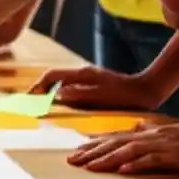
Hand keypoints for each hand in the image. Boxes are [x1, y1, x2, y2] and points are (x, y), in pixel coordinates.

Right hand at [29, 65, 161, 110]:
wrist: (148, 91)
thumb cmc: (126, 95)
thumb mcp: (102, 96)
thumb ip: (80, 94)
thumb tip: (58, 94)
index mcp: (82, 74)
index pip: (52, 75)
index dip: (38, 86)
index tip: (30, 98)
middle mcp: (82, 73)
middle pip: (54, 77)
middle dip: (41, 88)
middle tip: (32, 103)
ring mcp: (88, 78)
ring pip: (62, 82)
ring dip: (51, 91)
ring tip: (44, 105)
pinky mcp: (94, 84)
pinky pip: (72, 87)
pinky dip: (62, 94)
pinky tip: (65, 105)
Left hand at [67, 117, 178, 173]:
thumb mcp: (165, 132)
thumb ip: (149, 129)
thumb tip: (136, 126)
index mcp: (145, 134)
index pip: (113, 139)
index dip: (93, 145)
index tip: (76, 153)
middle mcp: (147, 138)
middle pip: (114, 144)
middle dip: (91, 153)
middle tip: (71, 161)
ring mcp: (159, 147)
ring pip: (127, 152)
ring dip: (106, 159)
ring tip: (89, 166)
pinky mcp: (172, 157)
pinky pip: (151, 161)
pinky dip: (135, 165)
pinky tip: (122, 170)